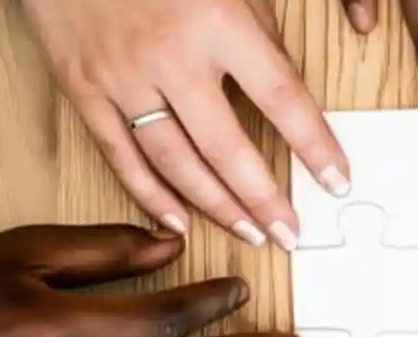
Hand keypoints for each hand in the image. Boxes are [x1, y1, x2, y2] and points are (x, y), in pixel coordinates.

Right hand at [22, 0, 349, 249]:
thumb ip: (262, 33)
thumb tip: (289, 94)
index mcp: (217, 21)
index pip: (282, 98)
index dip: (315, 147)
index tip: (337, 180)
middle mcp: (169, 55)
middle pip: (227, 148)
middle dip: (264, 199)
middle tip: (290, 232)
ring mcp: (120, 75)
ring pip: (174, 162)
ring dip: (216, 207)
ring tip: (249, 234)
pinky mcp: (80, 86)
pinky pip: (117, 154)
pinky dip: (148, 194)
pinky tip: (178, 223)